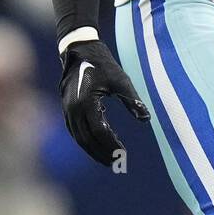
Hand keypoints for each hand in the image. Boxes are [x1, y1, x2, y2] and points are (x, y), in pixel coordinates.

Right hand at [60, 40, 149, 165]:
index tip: (123, 153)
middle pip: (87, 139)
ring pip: (79, 138)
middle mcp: (73, 109)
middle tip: (116, 163)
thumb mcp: (121, 80)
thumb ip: (133, 100)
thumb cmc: (103, 65)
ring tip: (107, 160)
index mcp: (86, 102)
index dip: (112, 144)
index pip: (100, 131)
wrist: (80, 51)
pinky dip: (85, 142)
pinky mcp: (66, 109)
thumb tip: (146, 118)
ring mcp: (67, 110)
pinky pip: (75, 131)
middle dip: (102, 153)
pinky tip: (96, 147)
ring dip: (92, 150)